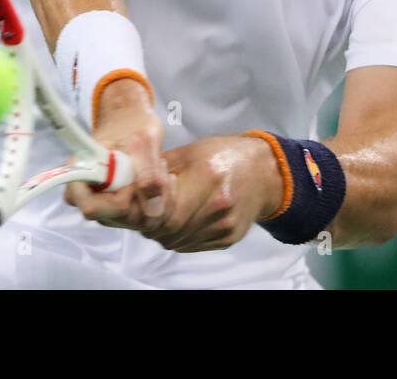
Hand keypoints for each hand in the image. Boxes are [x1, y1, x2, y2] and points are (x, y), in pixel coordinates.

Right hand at [63, 78, 170, 228]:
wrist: (134, 121)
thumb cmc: (132, 125)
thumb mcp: (144, 140)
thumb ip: (148, 173)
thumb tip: (153, 208)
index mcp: (80, 175)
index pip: (91, 208)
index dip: (117, 199)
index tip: (132, 176)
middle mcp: (90, 197)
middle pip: (120, 218)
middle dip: (145, 195)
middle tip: (156, 165)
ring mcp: (108, 208)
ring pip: (139, 221)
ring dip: (159, 195)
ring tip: (160, 165)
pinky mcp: (126, 212)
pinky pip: (150, 219)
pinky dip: (164, 199)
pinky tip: (166, 178)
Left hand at [137, 134, 284, 252]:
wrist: (264, 172)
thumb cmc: (224, 156)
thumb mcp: (190, 151)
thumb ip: (161, 169)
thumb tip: (132, 183)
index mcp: (208, 177)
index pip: (167, 211)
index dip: (148, 211)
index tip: (141, 203)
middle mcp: (219, 204)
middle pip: (172, 230)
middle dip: (152, 224)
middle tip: (144, 213)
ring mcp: (226, 225)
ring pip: (178, 242)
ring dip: (163, 232)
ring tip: (161, 216)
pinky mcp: (229, 238)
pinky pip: (192, 246)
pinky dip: (179, 237)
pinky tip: (180, 221)